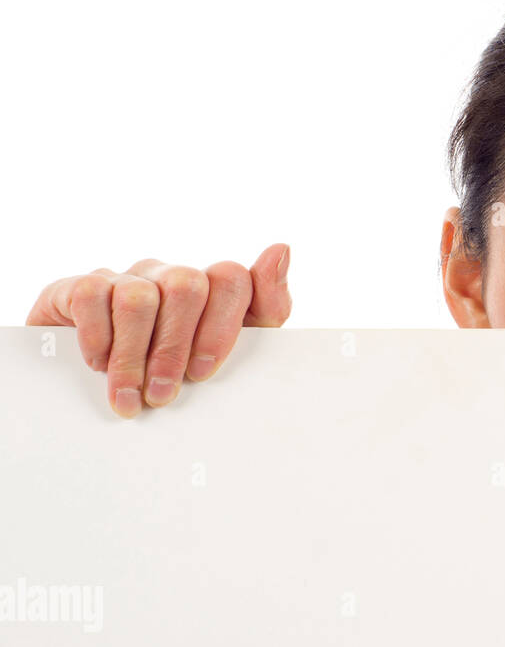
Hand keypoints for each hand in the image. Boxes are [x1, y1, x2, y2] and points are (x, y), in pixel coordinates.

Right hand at [26, 243, 291, 417]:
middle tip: (162, 394)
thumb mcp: (233, 352)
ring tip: (130, 397)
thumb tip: (280, 249)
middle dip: (175, 348)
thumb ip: (266, 308)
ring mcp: (128, 278)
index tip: (203, 373)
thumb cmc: (179, 367)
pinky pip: (92, 296)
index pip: (232, 278)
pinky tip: (99, 364)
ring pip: (138, 297)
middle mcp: (171, 276)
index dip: (221, 326)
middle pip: (186, 285)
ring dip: (133, 356)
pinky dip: (98, 338)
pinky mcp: (82, 286)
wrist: (99, 375)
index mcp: (212, 290)